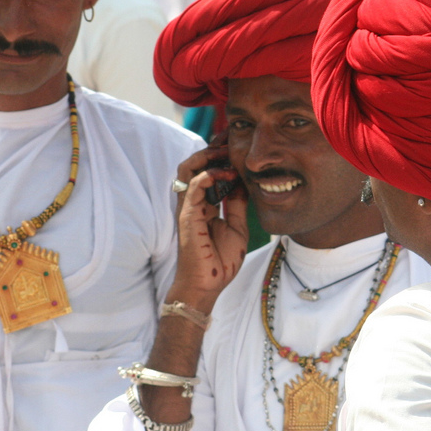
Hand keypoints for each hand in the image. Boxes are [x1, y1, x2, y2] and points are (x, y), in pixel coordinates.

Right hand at [169, 146, 248, 311]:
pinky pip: (193, 185)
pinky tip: (227, 174)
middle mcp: (192, 202)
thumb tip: (243, 182)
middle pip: (194, 164)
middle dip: (212, 150)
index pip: (207, 171)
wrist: (207, 285)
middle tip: (231, 145)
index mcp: (203, 205)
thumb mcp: (237, 227)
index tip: (238, 150)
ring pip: (187, 168)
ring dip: (206, 156)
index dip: (220, 158)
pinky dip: (209, 174)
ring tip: (225, 154)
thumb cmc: (220, 261)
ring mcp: (187, 207)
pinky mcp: (187, 214)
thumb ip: (237, 204)